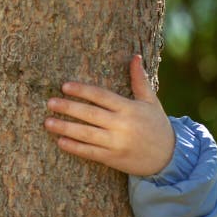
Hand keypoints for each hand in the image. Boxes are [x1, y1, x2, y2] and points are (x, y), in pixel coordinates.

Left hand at [43, 55, 175, 175]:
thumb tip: (134, 56)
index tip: (65, 86)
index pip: (101, 96)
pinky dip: (75, 148)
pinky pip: (91, 152)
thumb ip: (139, 80)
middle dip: (68, 108)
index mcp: (129, 108)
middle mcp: (122, 125)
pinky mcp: (113, 159)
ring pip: (87, 134)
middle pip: (90, 114)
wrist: (170, 158)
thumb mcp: (150, 102)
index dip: (83, 91)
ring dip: (66, 128)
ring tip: (47, 122)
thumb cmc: (156, 125)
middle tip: (50, 102)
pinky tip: (60, 141)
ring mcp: (117, 143)